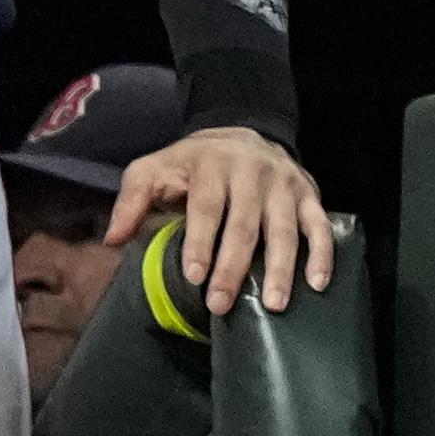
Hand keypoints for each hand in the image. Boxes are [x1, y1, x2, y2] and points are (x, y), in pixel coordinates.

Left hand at [107, 126, 331, 313]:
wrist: (242, 130)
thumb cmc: (192, 162)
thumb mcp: (155, 168)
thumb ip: (132, 200)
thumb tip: (112, 239)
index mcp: (210, 165)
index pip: (205, 206)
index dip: (200, 242)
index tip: (193, 276)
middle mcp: (250, 172)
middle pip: (243, 225)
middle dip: (232, 267)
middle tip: (222, 304)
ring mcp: (283, 185)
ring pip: (284, 230)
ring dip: (280, 269)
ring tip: (272, 305)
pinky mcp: (309, 195)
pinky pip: (320, 227)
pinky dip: (322, 255)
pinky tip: (317, 285)